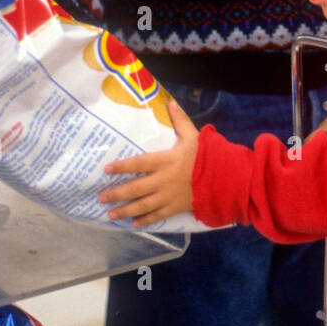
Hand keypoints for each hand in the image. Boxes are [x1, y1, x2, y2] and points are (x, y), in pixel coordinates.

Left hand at [99, 100, 198, 227]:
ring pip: (143, 205)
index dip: (122, 166)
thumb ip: (179, 120)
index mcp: (166, 161)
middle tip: (101, 197)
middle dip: (117, 193)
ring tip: (110, 214)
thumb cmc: (207, 155)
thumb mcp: (193, 135)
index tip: (106, 169)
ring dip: (125, 210)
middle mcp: (164, 180)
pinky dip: (145, 220)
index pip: (139, 163)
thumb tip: (171, 102)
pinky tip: (134, 223)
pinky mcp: (176, 207)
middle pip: (136, 188)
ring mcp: (169, 196)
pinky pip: (158, 215)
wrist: (225, 178)